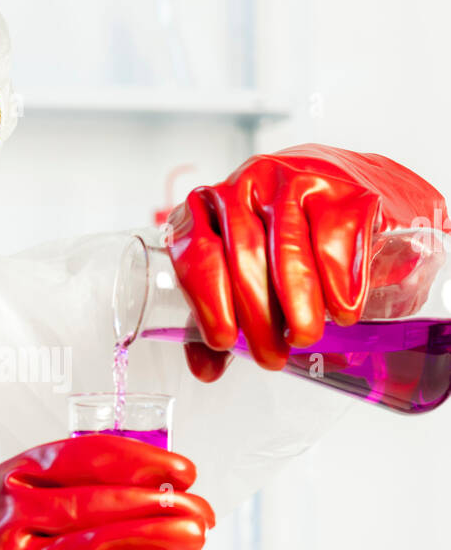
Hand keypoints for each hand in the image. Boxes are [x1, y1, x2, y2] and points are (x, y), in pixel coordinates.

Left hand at [166, 144, 447, 381]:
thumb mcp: (249, 274)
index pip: (196, 250)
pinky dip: (340, 280)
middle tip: (271, 357)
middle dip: (257, 314)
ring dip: (297, 300)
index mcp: (209, 208)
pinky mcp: (345, 190)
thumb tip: (206, 369)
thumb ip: (223, 315)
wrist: (353, 196)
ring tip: (304, 336)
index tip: (224, 342)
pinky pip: (337, 237)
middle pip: (244, 253)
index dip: (208, 300)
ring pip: (289, 245)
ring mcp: (297, 180)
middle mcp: (246, 185)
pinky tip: (343, 309)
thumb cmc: (289, 241)